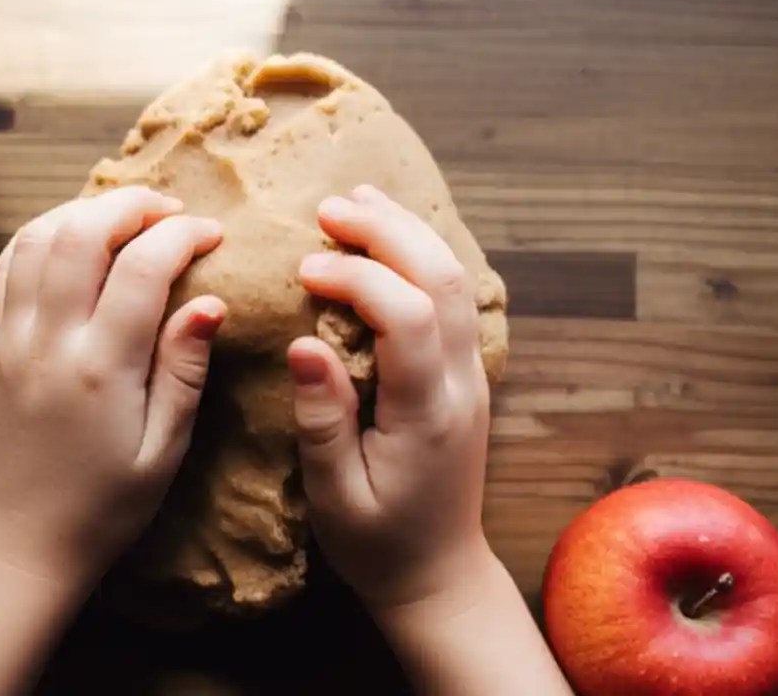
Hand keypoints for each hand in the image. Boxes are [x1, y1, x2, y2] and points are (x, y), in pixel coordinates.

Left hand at [0, 186, 225, 592]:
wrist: (21, 541)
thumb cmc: (105, 504)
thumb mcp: (163, 449)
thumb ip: (183, 371)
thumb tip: (211, 301)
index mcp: (100, 368)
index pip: (142, 267)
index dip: (182, 235)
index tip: (212, 235)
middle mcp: (47, 341)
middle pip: (81, 232)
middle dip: (131, 204)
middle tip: (170, 211)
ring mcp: (7, 338)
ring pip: (34, 238)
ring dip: (82, 211)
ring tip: (123, 217)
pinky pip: (3, 267)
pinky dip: (38, 236)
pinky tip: (71, 239)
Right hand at [289, 185, 491, 607]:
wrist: (438, 575)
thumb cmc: (376, 544)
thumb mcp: (334, 496)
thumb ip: (322, 420)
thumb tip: (304, 344)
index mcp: (428, 414)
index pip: (408, 317)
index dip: (357, 278)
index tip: (303, 269)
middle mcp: (463, 386)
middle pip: (444, 280)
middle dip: (388, 231)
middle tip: (330, 207)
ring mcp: (474, 377)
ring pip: (459, 281)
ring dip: (410, 234)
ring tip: (359, 202)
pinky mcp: (468, 376)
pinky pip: (457, 299)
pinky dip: (422, 257)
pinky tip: (390, 239)